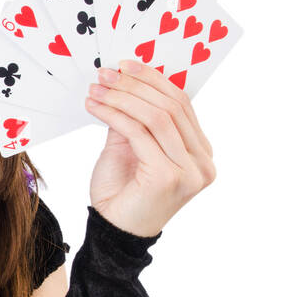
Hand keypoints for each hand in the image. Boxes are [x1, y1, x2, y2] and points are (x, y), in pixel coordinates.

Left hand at [84, 58, 215, 237]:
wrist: (113, 232)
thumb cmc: (123, 193)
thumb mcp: (131, 147)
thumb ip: (136, 118)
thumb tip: (125, 80)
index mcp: (200, 152)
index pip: (181, 104)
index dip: (153, 80)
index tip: (124, 65)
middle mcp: (202, 162)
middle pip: (171, 107)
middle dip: (135, 85)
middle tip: (106, 73)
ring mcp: (190, 171)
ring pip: (157, 117)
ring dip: (122, 97)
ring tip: (97, 88)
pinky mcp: (169, 177)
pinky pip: (139, 133)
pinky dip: (113, 114)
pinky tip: (95, 106)